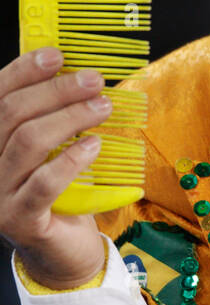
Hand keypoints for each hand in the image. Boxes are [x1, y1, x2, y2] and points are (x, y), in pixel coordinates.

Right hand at [0, 49, 110, 288]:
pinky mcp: (20, 219)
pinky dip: (72, 159)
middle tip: (94, 81)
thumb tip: (75, 72)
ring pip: (28, 142)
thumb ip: (49, 115)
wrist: (61, 249)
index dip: (24, 70)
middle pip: (12, 113)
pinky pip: (44, 182)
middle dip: (56, 90)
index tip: (58, 55)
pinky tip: (94, 145)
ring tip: (102, 108)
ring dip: (70, 118)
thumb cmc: (57, 191)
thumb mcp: (49, 148)